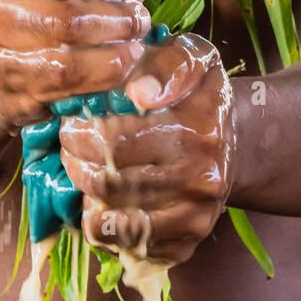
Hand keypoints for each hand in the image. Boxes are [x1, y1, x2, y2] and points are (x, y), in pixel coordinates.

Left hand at [59, 33, 233, 264]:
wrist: (233, 142)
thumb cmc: (197, 94)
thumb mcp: (192, 56)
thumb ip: (168, 62)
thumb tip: (141, 92)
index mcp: (201, 125)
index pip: (114, 137)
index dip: (80, 129)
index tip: (73, 118)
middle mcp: (203, 174)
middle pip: (107, 177)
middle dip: (74, 158)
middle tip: (68, 141)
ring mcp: (196, 213)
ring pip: (110, 213)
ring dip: (82, 188)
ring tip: (80, 164)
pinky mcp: (188, 241)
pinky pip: (126, 244)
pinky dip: (102, 225)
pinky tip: (101, 200)